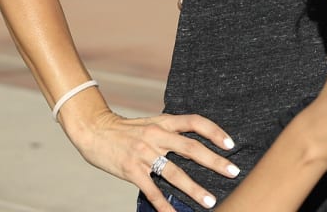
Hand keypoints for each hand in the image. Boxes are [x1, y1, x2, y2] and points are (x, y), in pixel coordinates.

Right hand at [62, 106, 236, 210]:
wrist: (94, 130)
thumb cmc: (125, 130)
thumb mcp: (150, 123)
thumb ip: (170, 132)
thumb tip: (195, 146)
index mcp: (163, 122)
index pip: (195, 122)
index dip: (215, 131)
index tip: (231, 144)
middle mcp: (156, 136)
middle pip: (191, 148)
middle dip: (214, 162)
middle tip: (233, 172)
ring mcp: (143, 153)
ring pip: (174, 173)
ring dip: (194, 189)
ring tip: (209, 201)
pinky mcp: (131, 170)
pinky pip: (151, 190)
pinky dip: (163, 205)